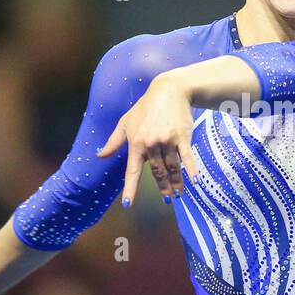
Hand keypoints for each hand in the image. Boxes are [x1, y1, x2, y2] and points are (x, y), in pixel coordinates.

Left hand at [96, 73, 199, 205]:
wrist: (169, 91)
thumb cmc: (146, 107)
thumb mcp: (126, 122)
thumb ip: (114, 141)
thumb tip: (100, 155)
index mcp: (136, 143)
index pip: (132, 171)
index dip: (130, 189)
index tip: (128, 204)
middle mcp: (151, 144)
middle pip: (157, 173)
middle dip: (162, 188)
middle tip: (167, 200)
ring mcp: (167, 141)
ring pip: (172, 168)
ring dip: (176, 183)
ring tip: (178, 193)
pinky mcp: (182, 137)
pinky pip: (186, 157)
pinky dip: (190, 170)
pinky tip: (194, 181)